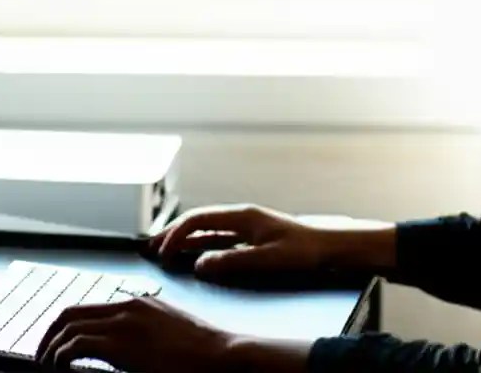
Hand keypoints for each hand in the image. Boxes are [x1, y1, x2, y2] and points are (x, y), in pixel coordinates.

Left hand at [35, 295, 233, 371]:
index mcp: (138, 304)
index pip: (89, 307)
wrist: (221, 355)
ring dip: (52, 347)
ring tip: (47, 365)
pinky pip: (76, 345)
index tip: (58, 343)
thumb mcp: (170, 333)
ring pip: (69, 326)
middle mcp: (127, 307)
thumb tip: (128, 350)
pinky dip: (62, 356)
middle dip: (50, 334)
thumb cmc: (203, 352)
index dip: (67, 325)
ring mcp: (123, 322)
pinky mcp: (120, 343)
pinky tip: (61, 368)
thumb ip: (146, 334)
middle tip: (43, 355)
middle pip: (70, 312)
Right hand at [148, 204, 334, 280]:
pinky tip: (193, 250)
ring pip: (206, 227)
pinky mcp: (251, 234)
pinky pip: (217, 235)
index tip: (164, 250)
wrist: (328, 245)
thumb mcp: (267, 258)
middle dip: (173, 232)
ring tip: (164, 247)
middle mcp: (241, 216)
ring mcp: (245, 224)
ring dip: (184, 236)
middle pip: (198, 220)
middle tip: (151, 246)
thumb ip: (233, 261)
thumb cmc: (304, 249)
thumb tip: (200, 264)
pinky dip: (199, 241)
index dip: (177, 234)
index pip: (199, 219)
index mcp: (242, 216)